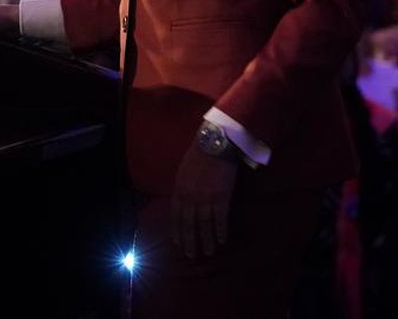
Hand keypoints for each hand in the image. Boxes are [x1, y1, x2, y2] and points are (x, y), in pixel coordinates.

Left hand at [171, 143, 237, 258]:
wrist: (215, 142)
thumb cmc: (199, 153)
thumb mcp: (183, 169)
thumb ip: (183, 186)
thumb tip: (183, 199)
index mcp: (179, 189)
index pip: (176, 216)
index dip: (177, 231)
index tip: (178, 244)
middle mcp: (190, 197)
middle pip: (188, 224)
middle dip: (190, 241)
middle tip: (192, 255)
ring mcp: (205, 198)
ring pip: (204, 225)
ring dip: (206, 240)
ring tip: (209, 252)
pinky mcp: (221, 197)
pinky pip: (220, 219)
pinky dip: (220, 231)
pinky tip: (221, 241)